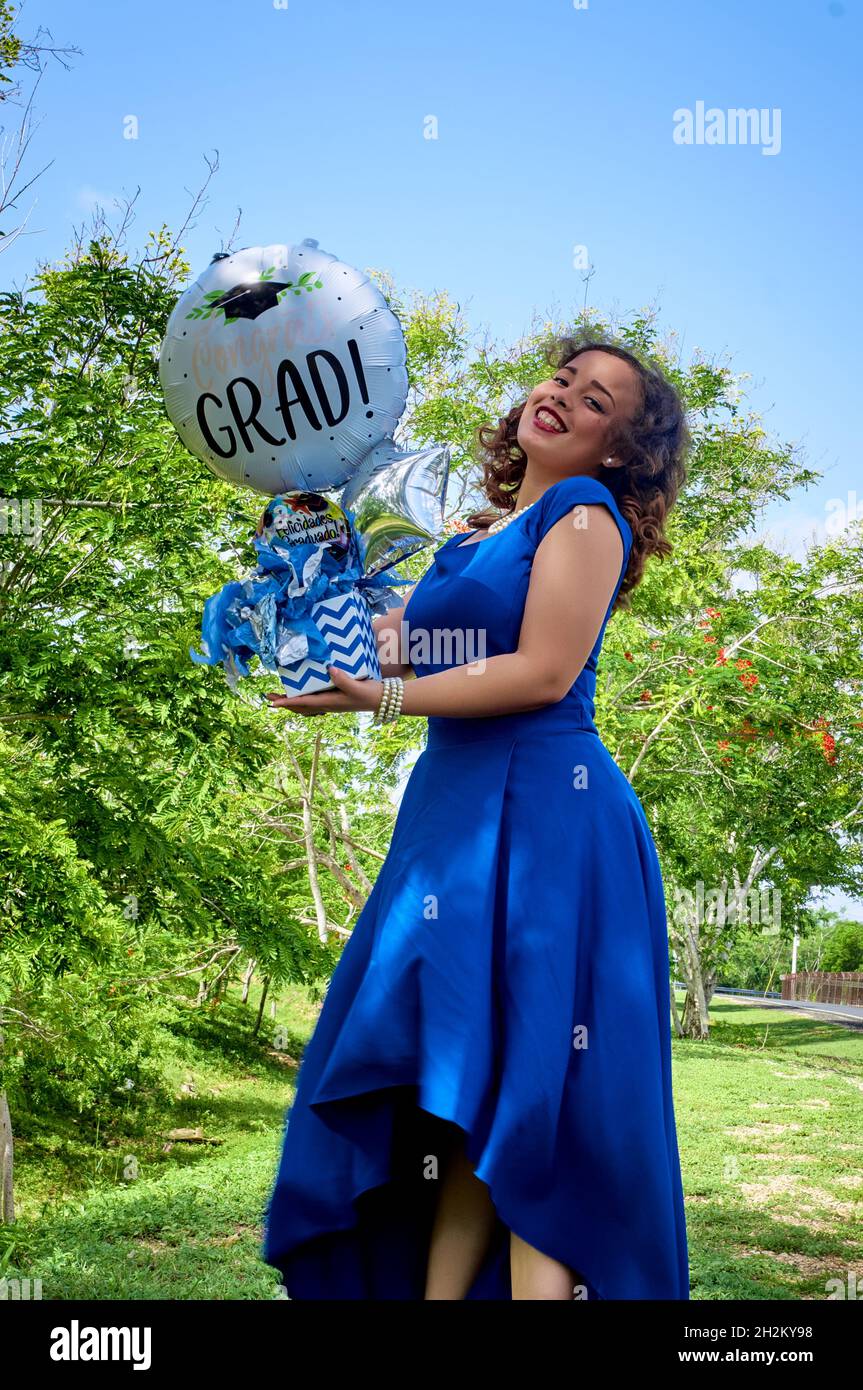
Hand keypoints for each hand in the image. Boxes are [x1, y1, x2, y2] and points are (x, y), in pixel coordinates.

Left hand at [265, 665, 382, 715]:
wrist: (382, 700)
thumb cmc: (370, 694)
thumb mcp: (357, 686)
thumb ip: (343, 678)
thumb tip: (329, 668)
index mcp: (329, 702)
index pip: (303, 703)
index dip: (287, 703)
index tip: (272, 703)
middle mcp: (327, 705)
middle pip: (300, 707)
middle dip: (284, 703)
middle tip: (268, 697)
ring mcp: (330, 703)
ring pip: (305, 706)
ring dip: (291, 702)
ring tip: (280, 696)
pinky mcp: (335, 699)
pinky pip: (313, 703)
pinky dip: (302, 700)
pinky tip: (302, 692)